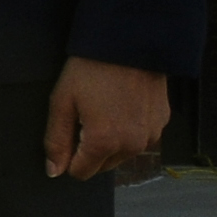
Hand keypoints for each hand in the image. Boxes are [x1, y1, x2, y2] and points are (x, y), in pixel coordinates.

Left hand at [44, 57, 170, 180]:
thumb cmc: (91, 70)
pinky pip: (139, 138)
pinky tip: (121, 106)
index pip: (81, 172)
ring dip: (110, 142)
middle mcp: (132, 145)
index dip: (69, 157)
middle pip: (102, 166)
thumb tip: (54, 171)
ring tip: (103, 109)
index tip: (68, 134)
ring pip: (122, 154)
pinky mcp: (161, 123)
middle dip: (89, 150)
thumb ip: (56, 141)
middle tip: (84, 117)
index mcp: (104, 142)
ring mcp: (151, 135)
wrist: (130, 43)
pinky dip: (128, 130)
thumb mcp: (62, 102)